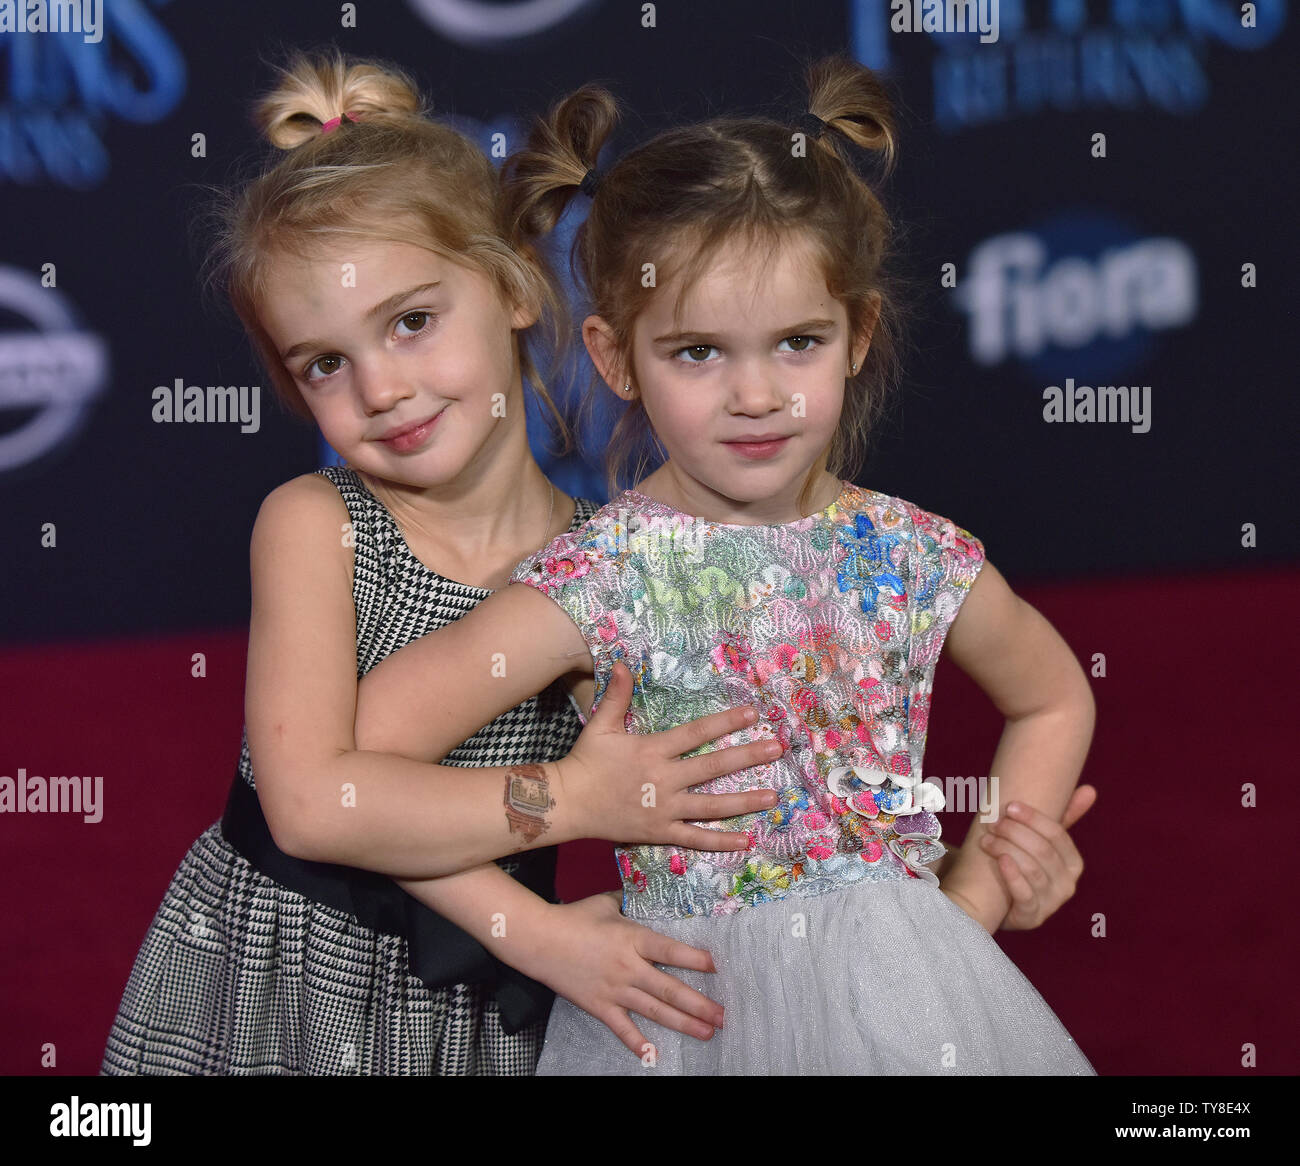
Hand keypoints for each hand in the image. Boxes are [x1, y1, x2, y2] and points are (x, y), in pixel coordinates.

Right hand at [526, 891, 724, 1061]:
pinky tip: (653, 1056)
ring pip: (655, 1011)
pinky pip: (622, 1028)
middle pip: (670, 989)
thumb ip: (629, 899)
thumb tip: (645, 886)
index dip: (696, 960)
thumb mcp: (606, 902)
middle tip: (724, 1016)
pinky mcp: (600, 1006)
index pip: (671, 951)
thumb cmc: (574, 917)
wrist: (539, 940)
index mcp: (633, 938)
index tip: (718, 967)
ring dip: (683, 1024)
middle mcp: (629, 967)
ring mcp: (615, 990)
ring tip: (708, 1033)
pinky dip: (637, 1044)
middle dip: (700, 1005)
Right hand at [557, 661, 781, 849]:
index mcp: (653, 750)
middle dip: (747, 757)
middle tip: (777, 750)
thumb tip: (623, 663)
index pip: (696, 733)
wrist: (568, 802)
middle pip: (713, 767)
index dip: (725, 723)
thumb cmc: (586, 761)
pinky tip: (746, 840)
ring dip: (744, 800)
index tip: (752, 714)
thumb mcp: (601, 725)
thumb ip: (617, 695)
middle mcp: (664, 779)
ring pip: (712, 805)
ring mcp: (665, 808)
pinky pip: (695, 838)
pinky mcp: (660, 832)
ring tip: (773, 797)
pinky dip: (720, 840)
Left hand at [983, 785, 1095, 930]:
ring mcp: (1051, 903)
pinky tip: (1000, 860)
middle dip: (1015, 832)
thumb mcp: (1043, 843)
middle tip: (992, 822)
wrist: (1000, 903)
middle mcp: (1067, 884)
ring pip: (1031, 869)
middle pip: (1042, 851)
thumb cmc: (1023, 865)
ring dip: (1006, 849)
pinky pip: (1024, 894)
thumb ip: (1063, 818)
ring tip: (985, 839)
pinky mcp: (1032, 917)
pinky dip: (1012, 875)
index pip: (1058, 835)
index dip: (1034, 818)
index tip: (1010, 806)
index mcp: (1073, 863)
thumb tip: (1090, 789)